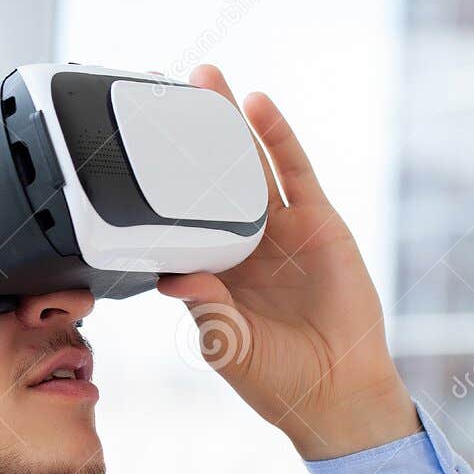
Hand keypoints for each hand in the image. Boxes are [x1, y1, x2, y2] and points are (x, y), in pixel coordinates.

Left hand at [157, 65, 419, 459]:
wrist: (337, 392)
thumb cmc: (277, 380)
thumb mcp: (228, 346)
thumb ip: (204, 306)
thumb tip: (171, 275)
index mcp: (213, 273)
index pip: (180, 218)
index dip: (162, 184)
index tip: (135, 148)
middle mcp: (245, 245)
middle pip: (212, 178)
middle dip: (192, 134)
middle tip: (167, 88)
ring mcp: (282, 231)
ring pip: (250, 165)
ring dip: (230, 122)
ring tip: (207, 81)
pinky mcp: (318, 223)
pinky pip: (295, 173)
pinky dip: (278, 137)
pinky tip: (258, 106)